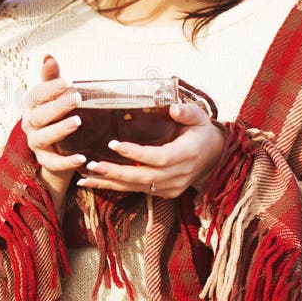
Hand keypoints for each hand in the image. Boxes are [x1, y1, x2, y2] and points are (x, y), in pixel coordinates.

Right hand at [21, 55, 85, 212]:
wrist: (55, 146)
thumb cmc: (56, 113)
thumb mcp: (55, 95)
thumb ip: (52, 78)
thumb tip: (48, 57)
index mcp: (31, 105)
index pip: (36, 95)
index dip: (50, 87)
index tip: (68, 81)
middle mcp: (29, 123)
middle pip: (39, 116)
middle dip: (57, 106)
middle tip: (77, 98)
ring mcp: (36, 143)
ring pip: (43, 137)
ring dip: (59, 130)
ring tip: (78, 122)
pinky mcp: (45, 160)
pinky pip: (53, 163)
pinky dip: (66, 162)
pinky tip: (82, 158)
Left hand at [76, 102, 224, 198]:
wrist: (216, 158)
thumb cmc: (203, 133)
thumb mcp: (200, 118)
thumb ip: (187, 112)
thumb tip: (173, 107)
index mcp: (186, 154)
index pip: (158, 157)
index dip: (136, 153)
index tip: (113, 144)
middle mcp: (178, 175)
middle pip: (144, 178)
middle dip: (116, 173)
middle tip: (92, 164)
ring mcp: (171, 187)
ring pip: (137, 188)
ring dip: (110, 183)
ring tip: (84, 178)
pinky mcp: (164, 193)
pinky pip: (137, 191)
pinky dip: (115, 188)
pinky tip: (94, 182)